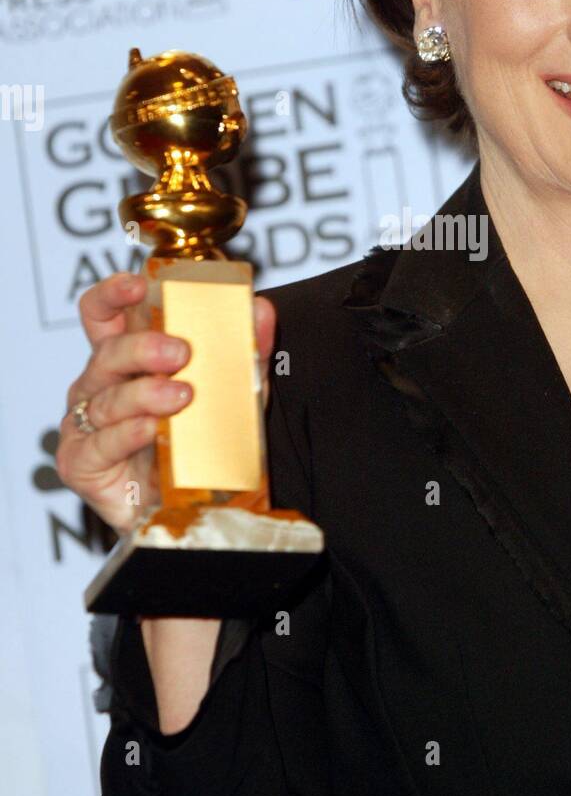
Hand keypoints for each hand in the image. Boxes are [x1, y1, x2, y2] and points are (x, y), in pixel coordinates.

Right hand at [56, 272, 276, 534]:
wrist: (193, 510)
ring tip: (181, 396)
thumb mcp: (234, 393)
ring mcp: (86, 425)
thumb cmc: (200, 446)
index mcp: (127, 360)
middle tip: (180, 352)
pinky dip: (127, 434)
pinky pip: (99, 443)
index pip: (104, 314)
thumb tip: (263, 310)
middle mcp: (100, 386)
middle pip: (107, 352)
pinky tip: (151, 429)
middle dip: (143, 346)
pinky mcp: (82, 463)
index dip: (113, 293)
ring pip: (106, 398)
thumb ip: (246, 353)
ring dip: (145, 394)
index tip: (138, 285)